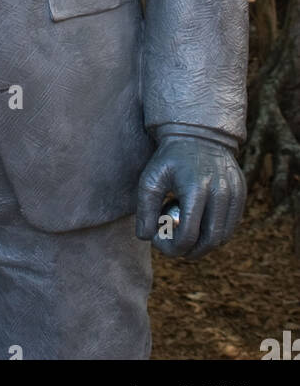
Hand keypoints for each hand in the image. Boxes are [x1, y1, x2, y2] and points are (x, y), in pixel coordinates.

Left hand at [136, 137, 245, 259]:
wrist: (196, 134)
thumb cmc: (169, 158)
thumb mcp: (151, 179)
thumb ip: (145, 210)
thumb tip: (145, 237)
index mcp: (196, 189)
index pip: (188, 236)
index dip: (170, 247)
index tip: (157, 238)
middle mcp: (220, 193)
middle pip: (209, 242)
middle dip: (188, 251)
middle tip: (172, 244)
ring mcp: (234, 194)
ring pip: (223, 237)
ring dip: (202, 242)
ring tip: (185, 226)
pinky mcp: (241, 194)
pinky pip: (231, 225)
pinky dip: (215, 231)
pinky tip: (198, 218)